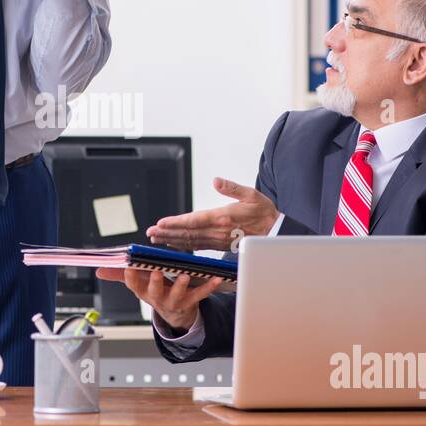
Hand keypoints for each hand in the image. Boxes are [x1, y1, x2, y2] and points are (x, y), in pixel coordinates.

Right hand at [95, 267, 223, 330]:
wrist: (176, 314)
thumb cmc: (156, 291)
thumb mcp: (137, 284)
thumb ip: (119, 275)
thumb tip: (98, 270)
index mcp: (143, 291)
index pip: (133, 284)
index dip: (131, 276)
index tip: (130, 265)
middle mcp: (158, 298)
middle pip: (154, 291)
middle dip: (155, 282)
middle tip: (156, 272)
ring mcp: (175, 301)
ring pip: (178, 294)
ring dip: (181, 285)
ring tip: (185, 276)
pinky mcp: (191, 301)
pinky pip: (201, 295)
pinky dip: (209, 286)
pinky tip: (215, 278)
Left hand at [146, 177, 279, 251]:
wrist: (275, 232)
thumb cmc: (263, 211)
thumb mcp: (251, 194)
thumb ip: (232, 187)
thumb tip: (216, 180)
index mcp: (223, 217)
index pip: (194, 221)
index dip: (176, 223)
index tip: (160, 223)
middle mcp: (217, 231)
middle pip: (187, 233)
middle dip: (167, 233)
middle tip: (150, 233)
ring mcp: (217, 239)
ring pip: (190, 241)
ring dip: (171, 239)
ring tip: (156, 238)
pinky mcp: (219, 244)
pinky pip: (197, 245)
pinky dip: (183, 244)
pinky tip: (173, 242)